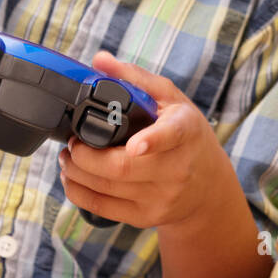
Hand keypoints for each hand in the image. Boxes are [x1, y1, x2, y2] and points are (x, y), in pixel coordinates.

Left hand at [58, 51, 217, 229]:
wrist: (208, 184)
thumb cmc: (186, 135)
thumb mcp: (171, 100)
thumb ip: (135, 78)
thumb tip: (99, 60)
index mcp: (186, 131)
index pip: (171, 136)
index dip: (152, 141)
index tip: (135, 146)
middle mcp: (177, 168)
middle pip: (121, 167)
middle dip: (84, 155)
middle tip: (72, 142)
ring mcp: (162, 196)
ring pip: (105, 188)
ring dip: (75, 172)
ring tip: (69, 157)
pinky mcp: (146, 216)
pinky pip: (102, 208)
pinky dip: (78, 192)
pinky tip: (73, 177)